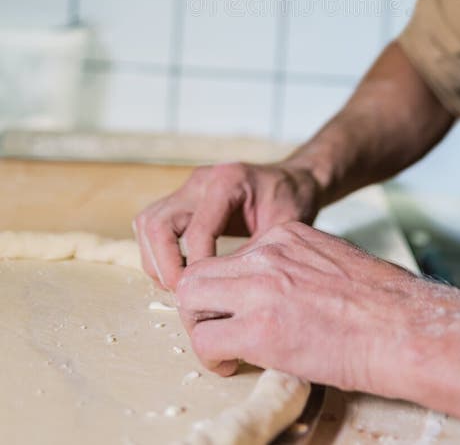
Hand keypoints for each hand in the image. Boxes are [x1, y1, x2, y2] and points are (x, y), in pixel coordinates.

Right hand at [133, 162, 320, 290]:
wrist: (294, 180)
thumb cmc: (292, 200)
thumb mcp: (285, 226)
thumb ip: (256, 252)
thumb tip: (229, 289)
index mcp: (227, 182)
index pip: (196, 231)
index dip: (198, 268)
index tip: (208, 295)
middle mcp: (200, 180)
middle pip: (158, 224)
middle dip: (164, 265)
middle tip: (182, 295)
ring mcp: (188, 188)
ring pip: (148, 224)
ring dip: (155, 259)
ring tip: (179, 286)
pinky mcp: (183, 199)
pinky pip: (154, 225)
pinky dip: (157, 252)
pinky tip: (180, 272)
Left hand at [175, 221, 424, 394]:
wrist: (404, 327)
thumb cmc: (385, 303)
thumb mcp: (334, 263)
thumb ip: (300, 268)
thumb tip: (286, 293)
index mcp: (286, 234)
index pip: (232, 255)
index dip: (227, 287)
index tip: (239, 309)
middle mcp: (267, 252)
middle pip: (199, 270)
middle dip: (200, 303)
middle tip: (216, 328)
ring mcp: (260, 287)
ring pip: (190, 297)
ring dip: (200, 325)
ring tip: (223, 347)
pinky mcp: (259, 328)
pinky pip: (206, 339)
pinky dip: (211, 356)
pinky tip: (233, 364)